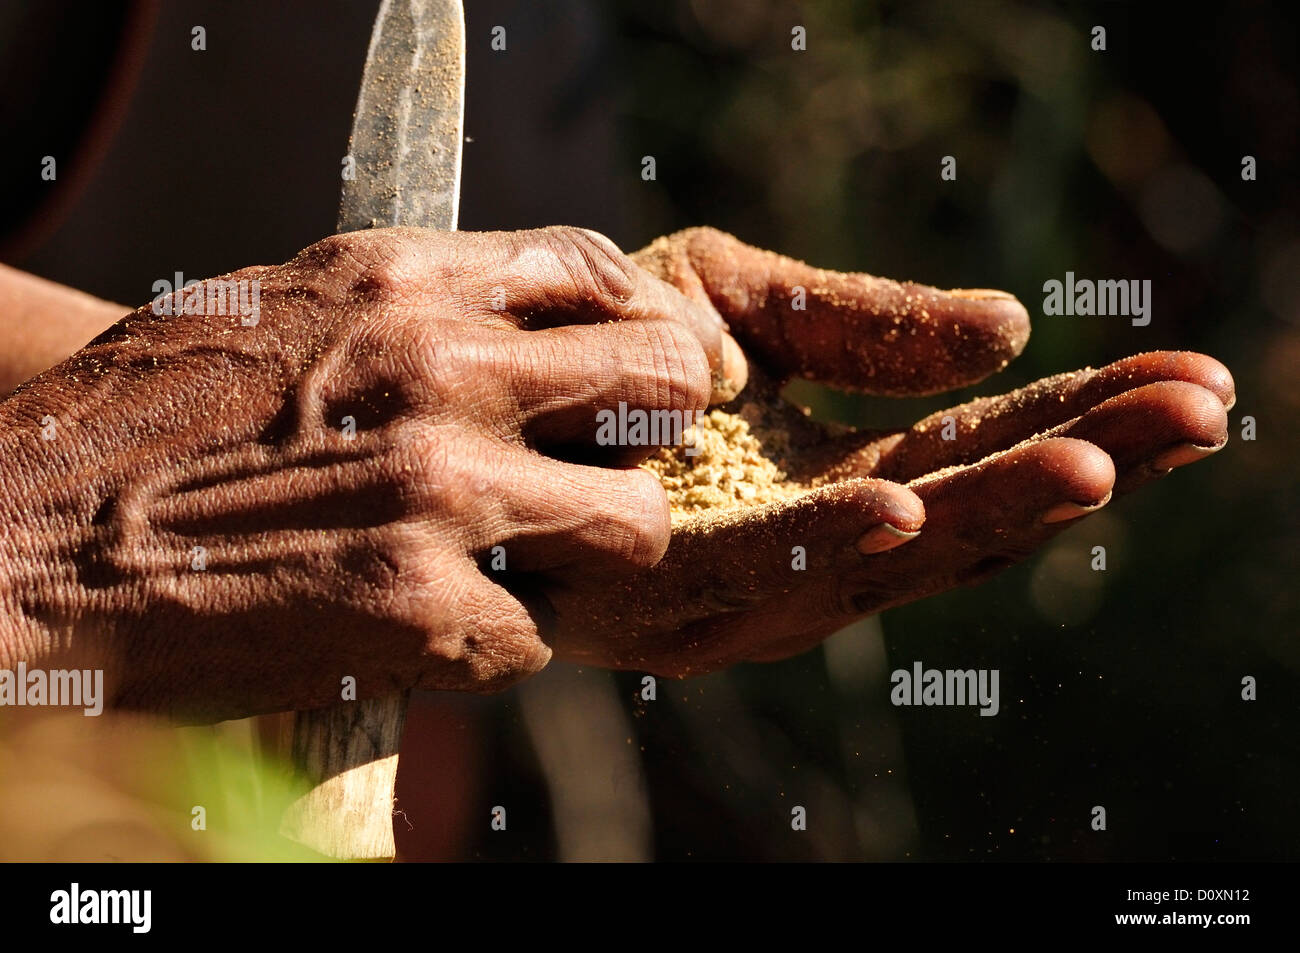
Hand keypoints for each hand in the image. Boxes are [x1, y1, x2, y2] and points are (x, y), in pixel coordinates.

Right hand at [0, 226, 747, 719]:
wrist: (25, 547)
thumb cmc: (142, 427)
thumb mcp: (278, 308)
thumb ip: (410, 309)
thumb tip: (525, 330)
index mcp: (402, 280)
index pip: (596, 268)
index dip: (647, 320)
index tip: (656, 362)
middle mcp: (443, 370)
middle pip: (665, 379)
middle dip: (653, 431)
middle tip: (609, 468)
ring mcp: (446, 492)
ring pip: (636, 523)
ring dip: (591, 550)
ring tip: (521, 558)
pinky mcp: (428, 610)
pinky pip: (538, 632)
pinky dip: (495, 636)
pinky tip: (424, 621)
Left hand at [547, 228, 1233, 673]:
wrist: (466, 373)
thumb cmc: (601, 344)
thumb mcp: (741, 301)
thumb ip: (865, 325)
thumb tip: (1012, 331)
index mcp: (833, 477)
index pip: (982, 448)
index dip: (1087, 416)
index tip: (1189, 382)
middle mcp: (802, 545)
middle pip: (964, 511)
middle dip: (1081, 463)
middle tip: (1199, 412)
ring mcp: (738, 585)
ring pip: (881, 557)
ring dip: (992, 510)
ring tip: (1100, 460)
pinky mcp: (657, 601)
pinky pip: (753, 573)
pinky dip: (829, 543)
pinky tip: (906, 504)